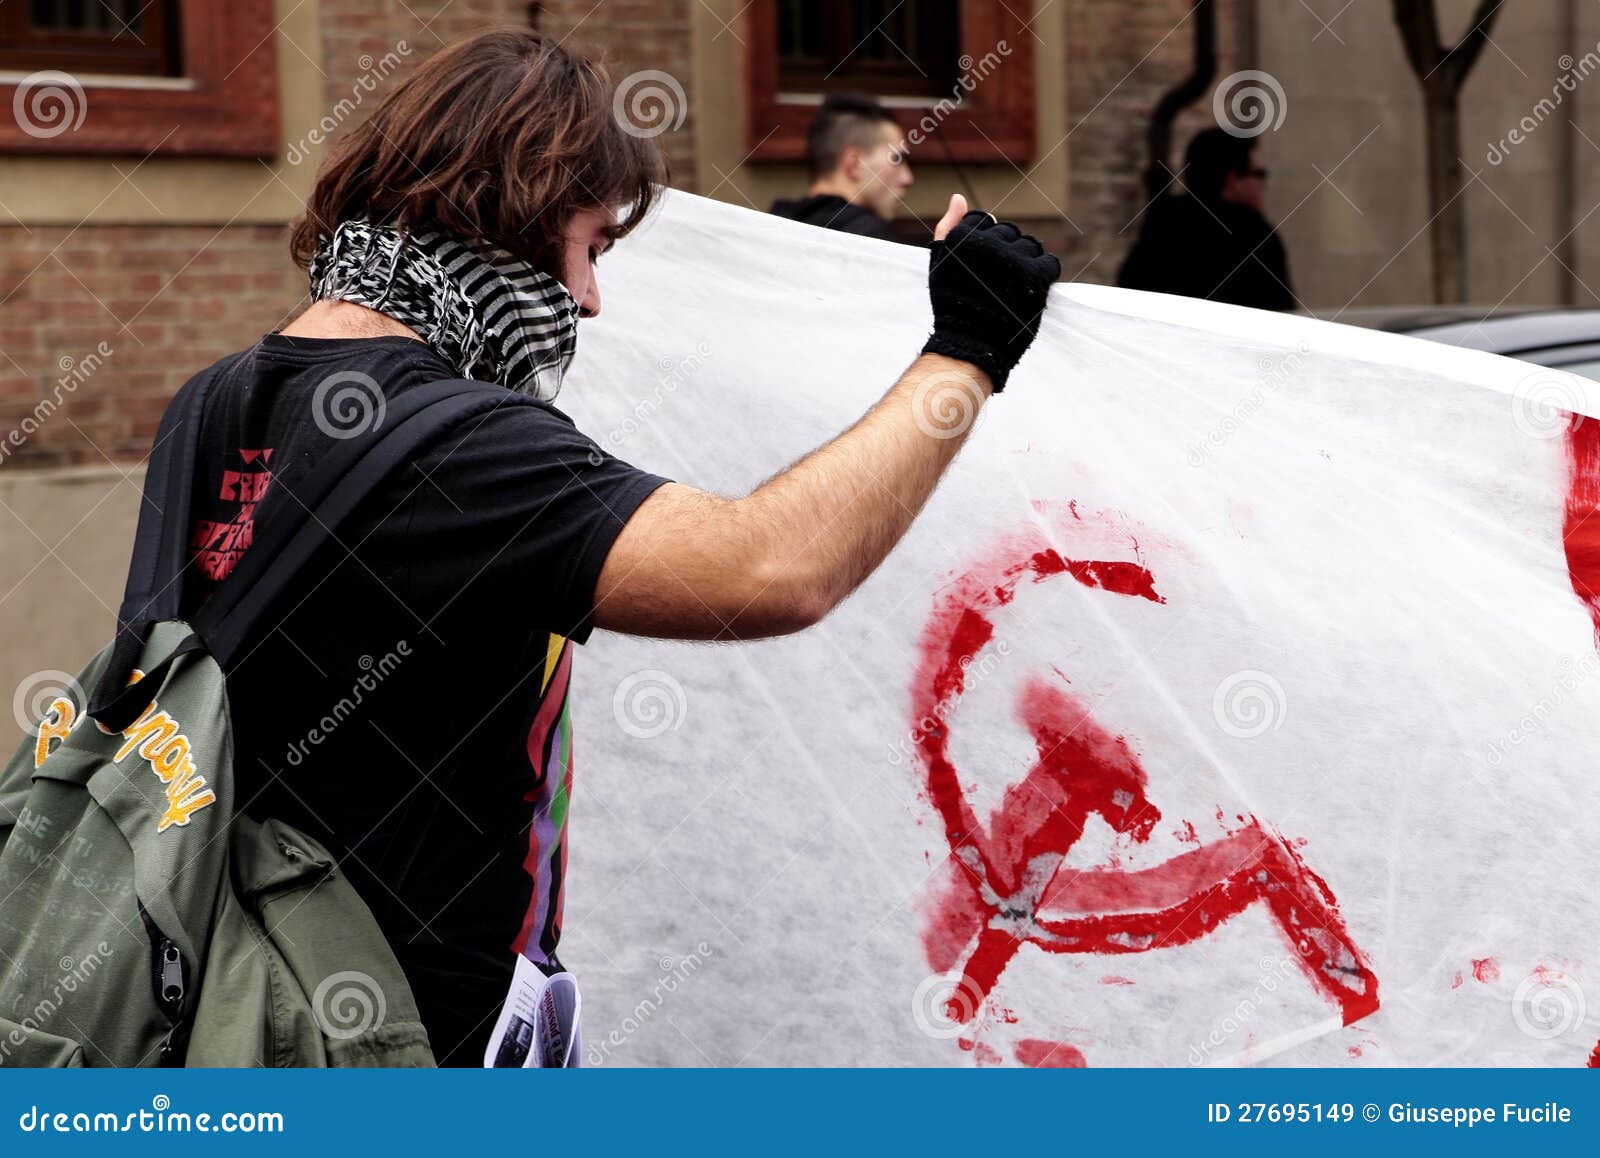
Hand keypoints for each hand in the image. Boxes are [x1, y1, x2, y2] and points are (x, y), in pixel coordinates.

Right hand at [922, 194, 1059, 391]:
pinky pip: (1048, 262)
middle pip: (1009, 232)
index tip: (979, 269)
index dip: (984, 246)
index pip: (986, 222)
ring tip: (1012, 287)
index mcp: (963, 238)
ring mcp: (1013, 260)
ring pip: (1030, 245)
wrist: (970, 344)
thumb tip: (959, 197)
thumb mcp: (941, 263)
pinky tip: (1028, 290)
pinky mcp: (1034, 277)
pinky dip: (1042, 274)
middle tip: (996, 281)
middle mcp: (988, 244)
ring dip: (1025, 262)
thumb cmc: (953, 305)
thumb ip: (948, 228)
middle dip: (1005, 252)